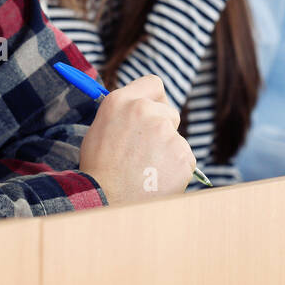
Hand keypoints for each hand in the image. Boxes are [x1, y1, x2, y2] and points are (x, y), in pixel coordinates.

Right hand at [79, 75, 195, 204]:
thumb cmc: (99, 168)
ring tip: (147, 170)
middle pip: (170, 113)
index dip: (155, 99)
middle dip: (163, 129)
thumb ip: (124, 111)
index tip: (154, 111)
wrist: (106, 201)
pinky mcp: (182, 155)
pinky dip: (175, 168)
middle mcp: (146, 111)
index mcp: (122, 101)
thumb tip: (143, 107)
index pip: (153, 83)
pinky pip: (184, 158)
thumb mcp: (102, 127)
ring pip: (176, 138)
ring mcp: (167, 133)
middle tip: (145, 152)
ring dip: (167, 151)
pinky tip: (157, 179)